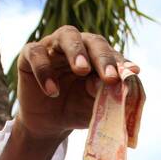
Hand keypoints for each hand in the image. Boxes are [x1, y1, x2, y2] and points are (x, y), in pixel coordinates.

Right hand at [14, 25, 138, 142]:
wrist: (50, 124)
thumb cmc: (77, 109)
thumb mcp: (94, 106)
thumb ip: (105, 96)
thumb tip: (113, 85)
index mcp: (97, 55)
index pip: (111, 53)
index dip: (120, 63)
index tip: (132, 73)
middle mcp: (77, 46)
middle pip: (92, 40)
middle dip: (102, 57)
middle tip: (109, 76)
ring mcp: (53, 47)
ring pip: (66, 35)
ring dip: (76, 52)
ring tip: (82, 70)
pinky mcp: (29, 56)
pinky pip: (36, 53)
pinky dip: (44, 70)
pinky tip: (52, 91)